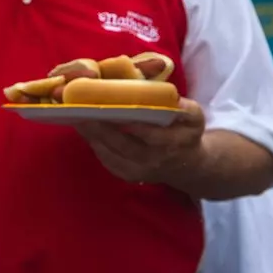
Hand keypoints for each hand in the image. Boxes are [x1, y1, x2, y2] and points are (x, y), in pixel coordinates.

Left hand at [75, 97, 206, 184]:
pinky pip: (109, 162)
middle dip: (103, 130)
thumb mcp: (194, 118)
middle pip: (125, 146)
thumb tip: (169, 96)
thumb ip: (185, 107)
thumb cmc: (187, 134)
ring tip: (78, 119)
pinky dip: (96, 146)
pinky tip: (85, 131)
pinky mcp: (129, 176)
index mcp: (174, 143)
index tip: (114, 110)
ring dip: (94, 138)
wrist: (187, 165)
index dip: (132, 125)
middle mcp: (155, 160)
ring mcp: (140, 171)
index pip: (151, 135)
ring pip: (113, 155)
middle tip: (83, 112)